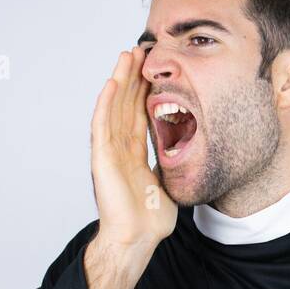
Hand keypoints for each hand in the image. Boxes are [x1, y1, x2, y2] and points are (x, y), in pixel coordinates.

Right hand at [89, 46, 176, 246]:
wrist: (137, 239)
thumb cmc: (150, 220)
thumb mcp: (167, 182)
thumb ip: (170, 164)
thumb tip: (187, 153)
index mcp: (134, 153)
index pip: (140, 113)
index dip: (145, 90)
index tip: (154, 68)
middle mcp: (120, 148)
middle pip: (126, 104)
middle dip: (133, 76)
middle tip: (141, 49)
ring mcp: (109, 151)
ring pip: (113, 107)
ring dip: (119, 80)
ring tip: (126, 55)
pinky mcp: (102, 158)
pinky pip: (102, 125)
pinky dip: (105, 103)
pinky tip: (111, 83)